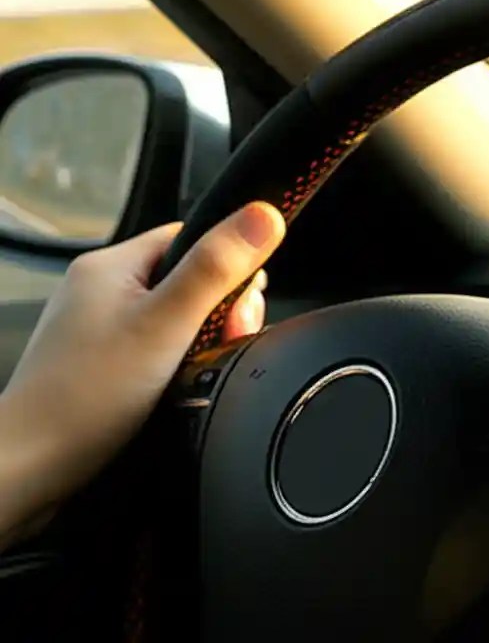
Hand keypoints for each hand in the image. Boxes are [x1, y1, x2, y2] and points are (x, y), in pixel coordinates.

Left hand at [0, 202, 285, 549]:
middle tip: (218, 345)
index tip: (239, 307)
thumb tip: (263, 215)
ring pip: (178, 319)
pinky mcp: (103, 364)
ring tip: (192, 374)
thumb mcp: (167, 325)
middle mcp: (101, 291)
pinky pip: (159, 349)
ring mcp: (100, 328)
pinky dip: (177, 367)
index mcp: (110, 265)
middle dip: (219, 313)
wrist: (32, 467)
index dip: (230, 268)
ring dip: (200, 344)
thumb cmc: (83, 400)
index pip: (193, 238)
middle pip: (190, 280)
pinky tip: (174, 388)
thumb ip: (217, 269)